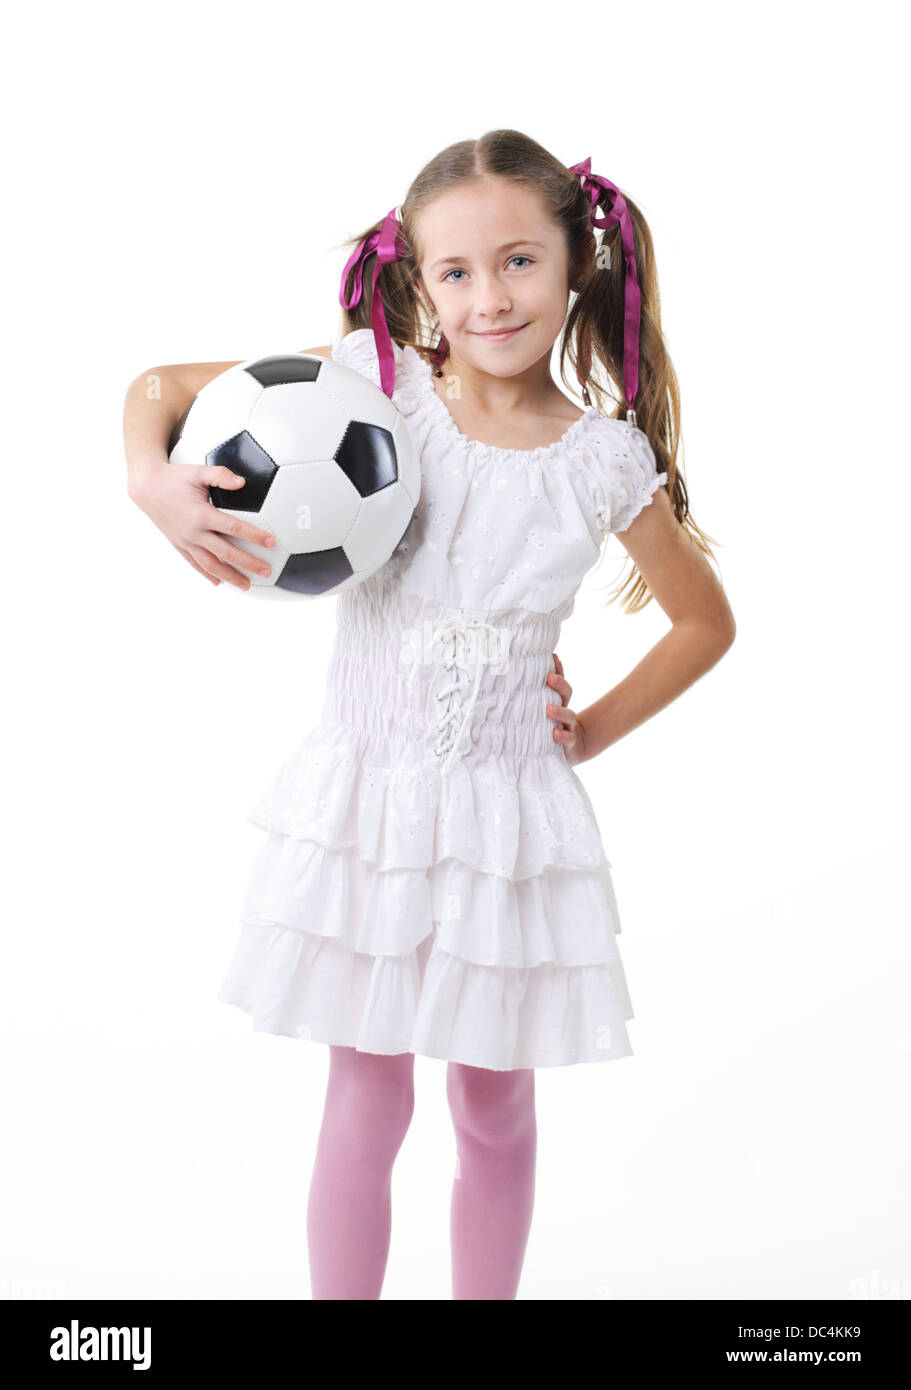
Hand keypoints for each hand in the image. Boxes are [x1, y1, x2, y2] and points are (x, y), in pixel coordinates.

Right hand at [129, 461, 275, 589]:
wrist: (146, 488)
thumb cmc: (174, 478)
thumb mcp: (198, 472)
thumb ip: (221, 475)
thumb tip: (241, 482)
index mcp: (201, 514)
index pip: (233, 527)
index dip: (254, 535)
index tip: (270, 542)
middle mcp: (193, 532)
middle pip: (225, 552)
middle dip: (248, 563)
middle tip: (266, 571)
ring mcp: (185, 541)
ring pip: (210, 564)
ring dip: (230, 576)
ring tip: (247, 585)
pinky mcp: (179, 545)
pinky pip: (195, 564)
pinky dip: (207, 574)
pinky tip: (219, 582)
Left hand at [546, 652, 586, 765]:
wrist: (571, 748)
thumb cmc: (550, 725)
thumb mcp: (542, 709)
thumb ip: (535, 694)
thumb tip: (520, 672)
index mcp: (558, 700)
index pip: (560, 681)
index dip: (558, 669)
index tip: (552, 657)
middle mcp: (565, 711)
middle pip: (566, 694)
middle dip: (559, 684)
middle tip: (549, 677)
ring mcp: (568, 726)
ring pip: (569, 716)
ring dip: (560, 711)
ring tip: (549, 709)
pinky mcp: (569, 744)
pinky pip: (568, 739)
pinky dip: (563, 736)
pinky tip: (555, 733)